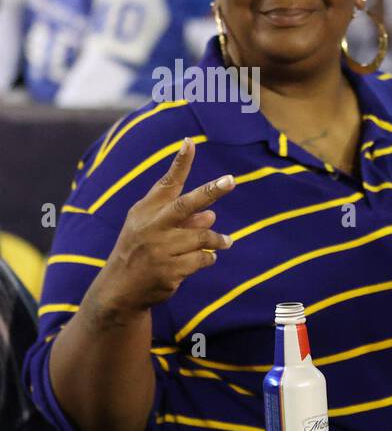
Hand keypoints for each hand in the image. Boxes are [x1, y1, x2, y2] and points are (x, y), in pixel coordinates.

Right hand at [86, 138, 234, 320]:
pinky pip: (202, 259)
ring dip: (218, 239)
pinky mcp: (168, 270)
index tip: (189, 142)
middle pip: (186, 205)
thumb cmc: (141, 251)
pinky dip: (208, 257)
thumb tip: (211, 215)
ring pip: (202, 237)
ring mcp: (159, 249)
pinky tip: (206, 259)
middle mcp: (152, 226)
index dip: (179, 163)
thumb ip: (182, 219)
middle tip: (231, 180)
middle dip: (211, 191)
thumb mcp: (153, 229)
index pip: (166, 183)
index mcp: (146, 211)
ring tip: (226, 241)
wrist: (121, 288)